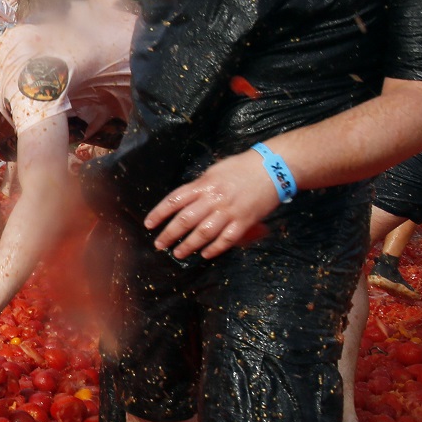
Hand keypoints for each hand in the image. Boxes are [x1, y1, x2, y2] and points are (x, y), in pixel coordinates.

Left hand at [144, 149, 277, 259]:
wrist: (273, 167)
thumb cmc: (242, 167)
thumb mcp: (215, 171)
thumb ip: (199, 186)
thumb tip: (184, 201)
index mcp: (204, 184)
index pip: (174, 200)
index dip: (159, 213)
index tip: (149, 224)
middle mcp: (213, 199)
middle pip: (185, 220)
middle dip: (169, 234)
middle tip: (159, 244)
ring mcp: (229, 211)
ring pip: (203, 233)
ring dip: (188, 245)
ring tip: (178, 253)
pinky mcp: (244, 221)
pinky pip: (226, 239)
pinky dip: (214, 249)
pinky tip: (205, 254)